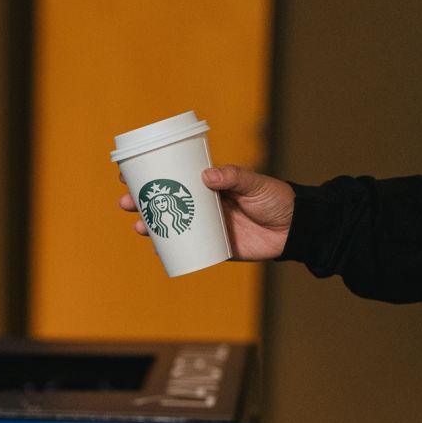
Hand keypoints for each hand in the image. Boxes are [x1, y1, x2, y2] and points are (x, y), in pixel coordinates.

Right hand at [119, 165, 294, 260]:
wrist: (296, 229)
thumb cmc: (276, 199)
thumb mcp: (256, 183)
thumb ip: (234, 177)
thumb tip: (207, 175)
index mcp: (208, 185)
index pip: (173, 177)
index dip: (150, 174)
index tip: (127, 172)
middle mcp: (201, 205)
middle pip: (163, 202)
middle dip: (140, 202)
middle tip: (125, 201)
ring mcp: (205, 227)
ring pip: (169, 226)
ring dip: (149, 226)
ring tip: (139, 226)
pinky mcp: (214, 247)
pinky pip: (186, 250)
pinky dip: (169, 250)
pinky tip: (156, 249)